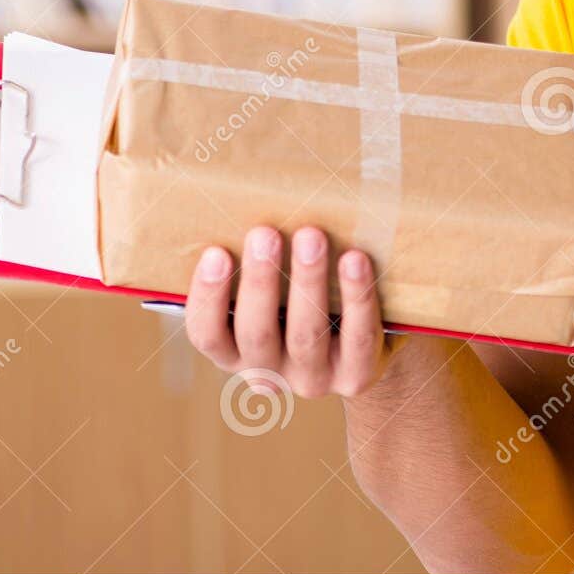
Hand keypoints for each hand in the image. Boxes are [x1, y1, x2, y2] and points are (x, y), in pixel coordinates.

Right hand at [184, 225, 402, 398]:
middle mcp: (268, 373)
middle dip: (260, 280)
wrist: (367, 344)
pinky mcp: (355, 378)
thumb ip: (258, 262)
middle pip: (256, 333)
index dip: (207, 296)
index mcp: (235, 353)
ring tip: (312, 235)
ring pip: (305, 334)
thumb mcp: (276, 291)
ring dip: (307, 281)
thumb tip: (247, 193)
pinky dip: (356, 296)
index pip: (207, 334)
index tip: (215, 251)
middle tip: (265, 232)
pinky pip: (357, 337)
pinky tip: (355, 259)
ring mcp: (312, 379)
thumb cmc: (307, 301)